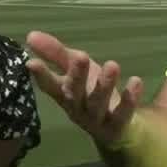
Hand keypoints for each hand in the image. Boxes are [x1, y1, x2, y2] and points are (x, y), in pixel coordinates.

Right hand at [25, 30, 143, 146]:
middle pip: (75, 93)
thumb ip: (55, 53)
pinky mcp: (119, 126)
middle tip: (82, 56)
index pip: (50, 85)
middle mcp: (78, 108)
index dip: (41, 75)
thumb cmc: (91, 93)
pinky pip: (124, 113)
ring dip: (104, 85)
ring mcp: (98, 119)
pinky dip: (129, 98)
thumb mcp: (74, 69)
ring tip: (112, 65)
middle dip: (77, 75)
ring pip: (98, 103)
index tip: (31, 62)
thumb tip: (31, 35)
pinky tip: (135, 81)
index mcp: (65, 94)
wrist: (118, 131)